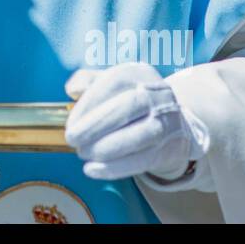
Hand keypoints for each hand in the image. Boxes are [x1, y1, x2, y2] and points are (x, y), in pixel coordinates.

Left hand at [63, 62, 208, 181]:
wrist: (173, 124)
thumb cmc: (131, 101)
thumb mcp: (112, 84)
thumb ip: (87, 80)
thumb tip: (72, 89)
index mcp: (139, 74)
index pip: (115, 82)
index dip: (90, 101)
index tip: (71, 121)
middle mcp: (157, 95)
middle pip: (128, 106)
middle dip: (96, 125)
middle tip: (72, 138)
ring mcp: (166, 122)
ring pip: (138, 136)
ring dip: (104, 148)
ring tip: (82, 153)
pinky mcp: (168, 149)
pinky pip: (141, 160)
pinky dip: (114, 168)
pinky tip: (92, 169)